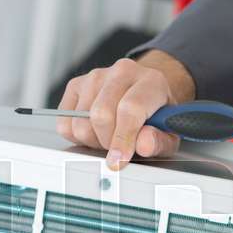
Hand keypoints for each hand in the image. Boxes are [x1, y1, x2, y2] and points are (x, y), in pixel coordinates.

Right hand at [55, 51, 196, 169]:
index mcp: (151, 81)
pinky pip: (65, 122)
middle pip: (101, 115)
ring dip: (93, 140)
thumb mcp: (168, 133)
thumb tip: (143, 145)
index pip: (130, 108)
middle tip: (119, 147)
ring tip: (108, 136)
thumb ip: (159, 141)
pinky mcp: (76, 85)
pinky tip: (94, 130)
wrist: (144, 93)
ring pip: (80, 121)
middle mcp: (122, 72)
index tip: (119, 160)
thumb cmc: (155, 114)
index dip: (123, 139)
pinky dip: (77, 136)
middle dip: (107, 142)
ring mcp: (96, 76)